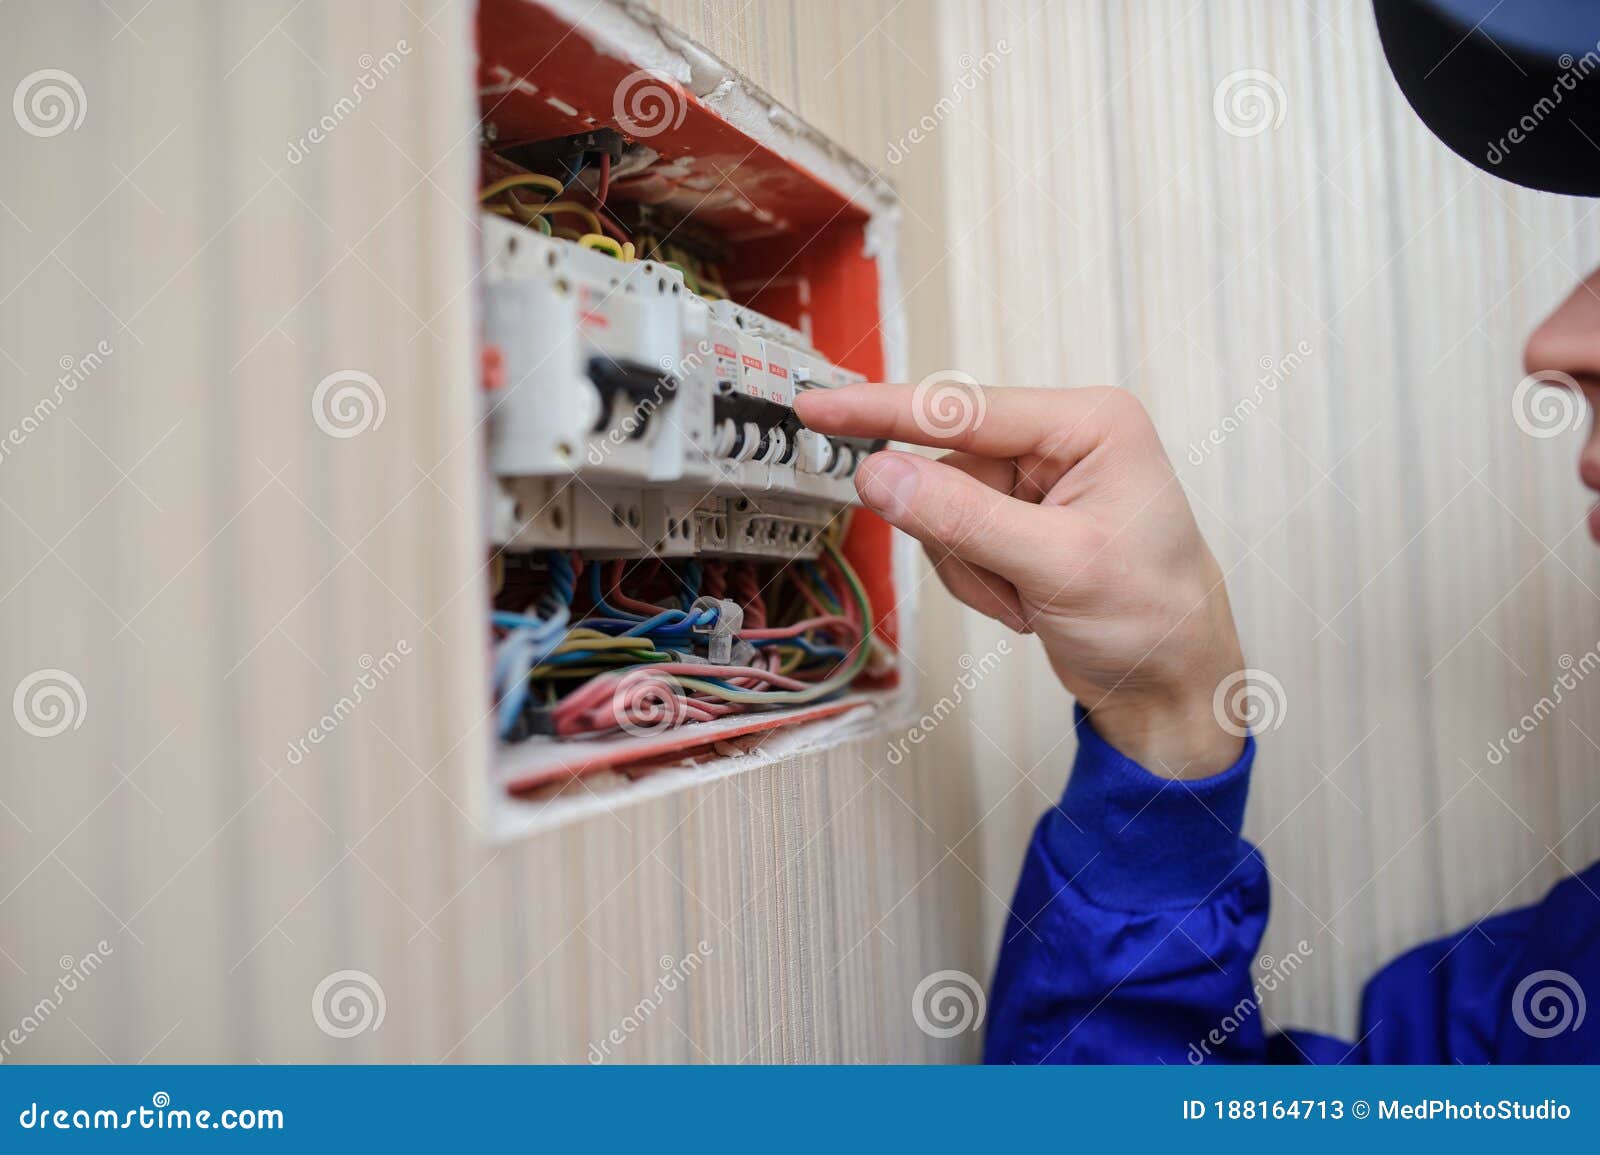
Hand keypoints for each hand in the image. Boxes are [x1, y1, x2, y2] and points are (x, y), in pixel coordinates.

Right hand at [793, 382, 1245, 777]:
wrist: (1173, 686)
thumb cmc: (1155, 617)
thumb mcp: (1057, 566)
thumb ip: (962, 516)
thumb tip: (879, 475)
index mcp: (1089, 423)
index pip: (964, 408)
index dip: (883, 411)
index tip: (819, 408)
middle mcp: (1061, 441)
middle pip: (947, 468)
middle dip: (965, 539)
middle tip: (1012, 583)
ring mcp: (1036, 484)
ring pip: (940, 511)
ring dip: (974, 570)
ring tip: (1033, 600)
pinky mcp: (1017, 521)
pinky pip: (952, 541)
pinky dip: (979, 584)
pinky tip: (1029, 603)